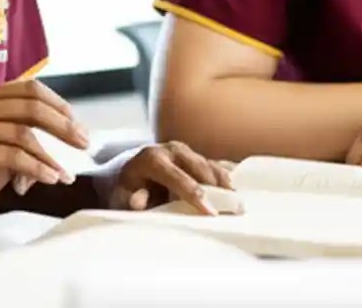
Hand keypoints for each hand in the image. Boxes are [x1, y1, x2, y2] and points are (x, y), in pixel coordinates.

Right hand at [0, 80, 89, 229]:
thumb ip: (21, 141)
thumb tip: (62, 143)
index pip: (28, 88)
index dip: (58, 105)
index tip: (78, 125)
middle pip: (30, 105)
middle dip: (63, 125)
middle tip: (84, 143)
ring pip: (23, 132)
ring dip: (51, 156)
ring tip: (66, 173)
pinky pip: (11, 156)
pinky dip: (36, 168)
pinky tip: (49, 178)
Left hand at [98, 142, 233, 214]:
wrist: (125, 170)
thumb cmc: (124, 188)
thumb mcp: (120, 195)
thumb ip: (129, 199)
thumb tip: (139, 201)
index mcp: (151, 158)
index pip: (177, 177)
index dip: (195, 194)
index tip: (210, 212)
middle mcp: (171, 150)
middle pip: (199, 168)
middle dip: (217, 189)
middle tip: (235, 210)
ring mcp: (186, 151)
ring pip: (211, 166)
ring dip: (226, 185)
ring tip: (241, 204)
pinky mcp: (196, 156)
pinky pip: (216, 166)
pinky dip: (227, 178)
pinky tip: (239, 191)